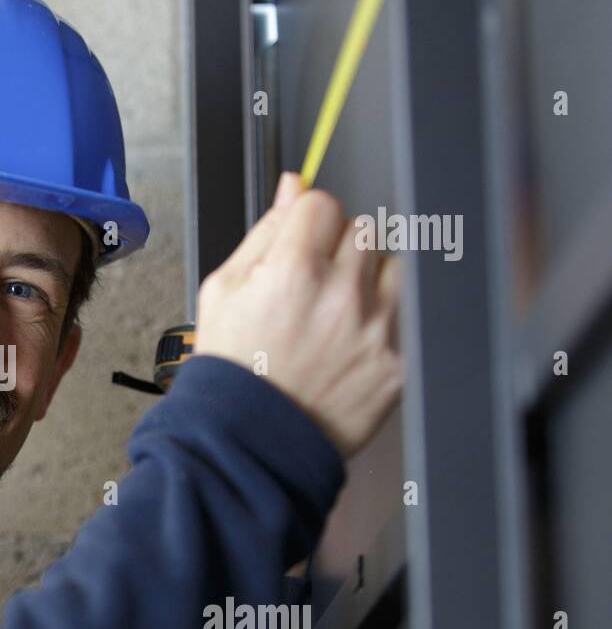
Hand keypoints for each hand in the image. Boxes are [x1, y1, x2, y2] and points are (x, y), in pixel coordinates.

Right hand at [193, 173, 402, 458]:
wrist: (250, 440)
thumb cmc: (232, 369)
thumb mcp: (224, 290)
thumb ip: (266, 232)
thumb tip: (294, 187)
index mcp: (294, 269)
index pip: (324, 203)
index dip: (307, 223)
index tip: (301, 245)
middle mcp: (342, 294)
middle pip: (362, 229)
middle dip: (338, 249)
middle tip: (313, 286)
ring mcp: (376, 329)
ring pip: (392, 266)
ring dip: (369, 280)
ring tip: (336, 314)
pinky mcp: (397, 362)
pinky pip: (404, 316)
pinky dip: (380, 324)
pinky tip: (348, 345)